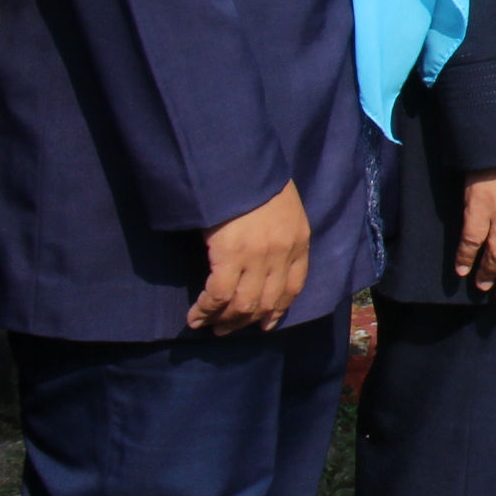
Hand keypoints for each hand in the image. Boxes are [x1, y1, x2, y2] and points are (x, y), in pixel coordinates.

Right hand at [191, 180, 309, 333]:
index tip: (265, 322)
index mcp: (300, 241)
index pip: (295, 286)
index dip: (279, 309)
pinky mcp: (230, 255)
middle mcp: (283, 253)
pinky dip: (207, 310)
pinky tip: (195, 316)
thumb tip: (261, 256)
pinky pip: (219, 295)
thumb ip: (279, 233)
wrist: (240, 165)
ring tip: (210, 327)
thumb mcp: (281, 208)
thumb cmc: (257, 181)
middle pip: (269, 301)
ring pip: (244, 304)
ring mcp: (258, 257)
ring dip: (226, 321)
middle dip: (248, 321)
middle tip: (228, 330)